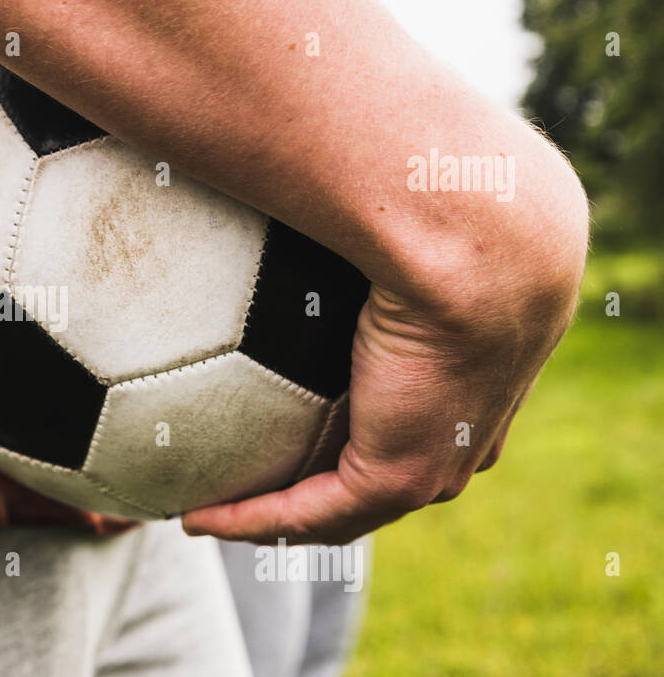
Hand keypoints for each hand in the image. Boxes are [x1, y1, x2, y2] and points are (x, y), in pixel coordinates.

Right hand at [183, 178, 588, 545]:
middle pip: (385, 474)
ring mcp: (439, 458)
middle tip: (249, 482)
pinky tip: (198, 515)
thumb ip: (345, 204)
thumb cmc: (436, 190)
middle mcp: (467, 423)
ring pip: (349, 509)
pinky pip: (310, 513)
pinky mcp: (400, 477)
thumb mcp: (391, 203)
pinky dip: (252, 518)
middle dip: (319, 488)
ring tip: (213, 514)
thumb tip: (288, 157)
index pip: (420, 411)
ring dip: (278, 517)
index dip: (363, 424)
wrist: (477, 227)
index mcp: (478, 363)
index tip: (300, 417)